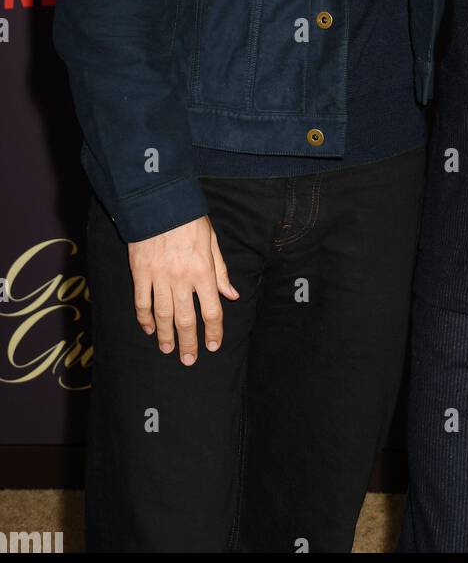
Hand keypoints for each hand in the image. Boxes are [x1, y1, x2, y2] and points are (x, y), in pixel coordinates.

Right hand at [128, 216, 239, 365]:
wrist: (159, 203)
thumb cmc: (189, 220)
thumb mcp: (211, 242)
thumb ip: (220, 271)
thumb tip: (232, 295)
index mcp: (203, 271)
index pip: (211, 310)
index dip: (214, 332)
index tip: (213, 346)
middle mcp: (182, 279)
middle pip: (186, 319)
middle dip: (189, 343)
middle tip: (189, 360)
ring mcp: (159, 278)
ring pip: (163, 315)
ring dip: (166, 336)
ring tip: (168, 350)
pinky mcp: (140, 273)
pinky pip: (142, 302)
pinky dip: (145, 318)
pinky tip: (148, 329)